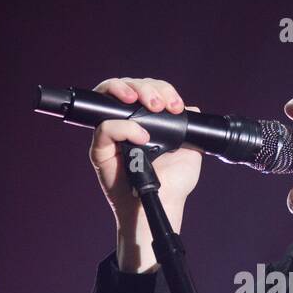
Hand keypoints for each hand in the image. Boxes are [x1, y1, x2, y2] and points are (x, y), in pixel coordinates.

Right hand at [87, 77, 203, 269]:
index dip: (161, 90)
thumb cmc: (173, 184)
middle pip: (128, 87)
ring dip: (130, 91)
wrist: (163, 205)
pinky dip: (124, 126)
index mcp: (146, 121)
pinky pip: (105, 128)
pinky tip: (142, 137)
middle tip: (163, 104)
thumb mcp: (191, 151)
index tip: (177, 105)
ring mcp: (112, 135)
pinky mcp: (101, 150)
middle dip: (148, 88)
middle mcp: (126, 123)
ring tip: (150, 104)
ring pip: (110, 96)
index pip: (146, 91)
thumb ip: (190, 129)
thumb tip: (191, 108)